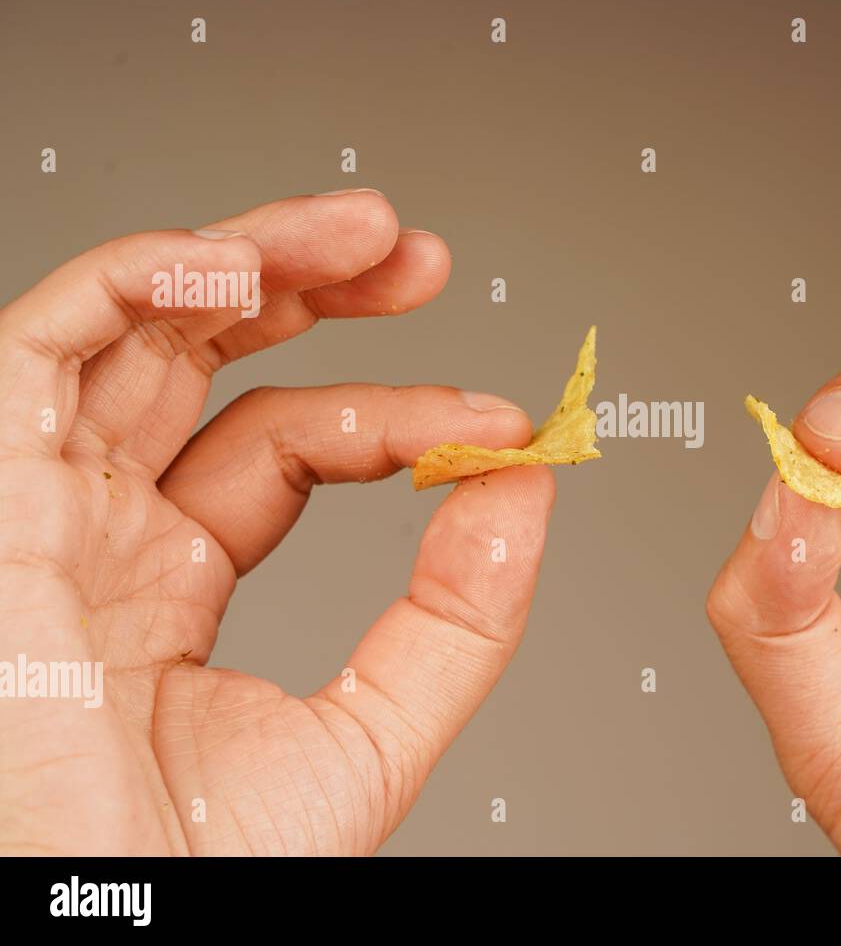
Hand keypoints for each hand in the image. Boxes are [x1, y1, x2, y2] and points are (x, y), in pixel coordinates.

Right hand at [0, 191, 553, 853]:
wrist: (106, 930)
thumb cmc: (198, 870)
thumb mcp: (367, 734)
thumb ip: (456, 618)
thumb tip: (526, 489)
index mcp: (174, 581)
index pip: (292, 447)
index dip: (398, 420)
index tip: (502, 424)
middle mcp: (103, 529)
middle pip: (202, 361)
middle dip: (311, 290)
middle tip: (416, 254)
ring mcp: (43, 506)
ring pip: (134, 330)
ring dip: (248, 258)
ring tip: (365, 230)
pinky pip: (41, 351)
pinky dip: (136, 285)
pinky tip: (239, 263)